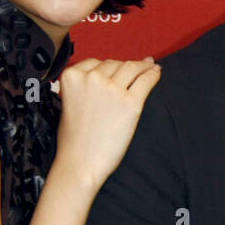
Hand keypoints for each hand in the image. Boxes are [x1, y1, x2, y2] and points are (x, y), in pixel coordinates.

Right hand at [54, 58, 160, 190]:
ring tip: (149, 66)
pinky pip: (146, 81)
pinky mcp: (130, 102)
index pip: (96, 62)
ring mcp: (112, 89)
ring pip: (132, 68)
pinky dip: (153, 74)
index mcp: (72, 76)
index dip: (109, 66)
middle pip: (115, 64)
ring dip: (142, 66)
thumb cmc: (74, 140)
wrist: (80, 162)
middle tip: (137, 66)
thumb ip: (83, 86)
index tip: (117, 66)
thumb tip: (107, 76)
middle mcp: (92, 78)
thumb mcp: (68, 102)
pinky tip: (156, 72)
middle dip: (125, 66)